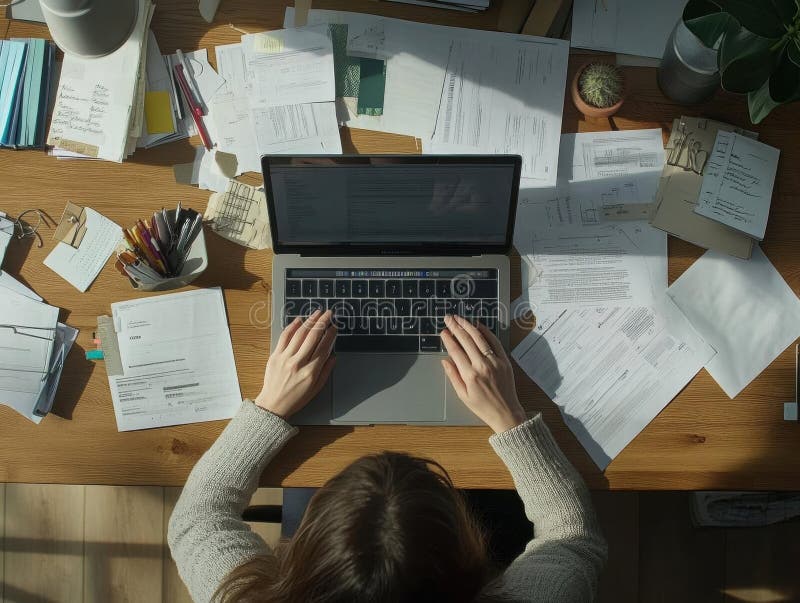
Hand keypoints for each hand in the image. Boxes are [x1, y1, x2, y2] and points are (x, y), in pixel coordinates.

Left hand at [254, 310, 336, 418]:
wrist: (273, 404)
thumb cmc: (296, 399)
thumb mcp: (316, 388)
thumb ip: (326, 371)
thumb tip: (333, 356)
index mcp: (311, 372)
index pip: (324, 347)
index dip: (331, 334)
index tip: (335, 327)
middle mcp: (298, 363)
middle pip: (313, 337)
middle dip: (323, 322)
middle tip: (329, 314)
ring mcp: (285, 358)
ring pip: (299, 334)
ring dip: (310, 321)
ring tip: (317, 313)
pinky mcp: (275, 356)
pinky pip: (284, 337)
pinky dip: (292, 326)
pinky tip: (299, 320)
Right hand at [440, 314, 525, 433]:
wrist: (506, 412)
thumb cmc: (483, 406)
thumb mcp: (462, 395)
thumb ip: (453, 376)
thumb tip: (445, 361)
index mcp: (470, 375)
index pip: (456, 351)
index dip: (448, 339)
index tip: (443, 332)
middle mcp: (482, 365)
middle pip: (466, 340)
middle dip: (456, 327)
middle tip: (449, 318)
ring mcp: (495, 361)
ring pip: (479, 338)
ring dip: (468, 326)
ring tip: (460, 318)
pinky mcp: (504, 360)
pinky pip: (494, 342)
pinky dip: (486, 332)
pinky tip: (478, 325)